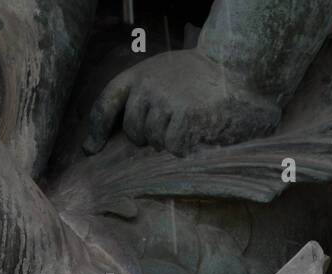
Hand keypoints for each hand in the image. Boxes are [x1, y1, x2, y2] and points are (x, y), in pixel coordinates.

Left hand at [83, 50, 280, 155]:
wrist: (240, 66)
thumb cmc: (197, 78)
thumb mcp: (162, 75)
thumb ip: (134, 99)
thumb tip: (91, 148)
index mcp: (140, 74)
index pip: (106, 104)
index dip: (97, 130)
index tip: (91, 149)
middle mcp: (149, 85)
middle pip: (132, 130)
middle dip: (147, 136)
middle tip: (170, 124)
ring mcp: (167, 100)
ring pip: (153, 140)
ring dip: (168, 140)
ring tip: (188, 122)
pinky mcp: (186, 116)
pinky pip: (173, 147)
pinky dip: (184, 147)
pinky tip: (197, 131)